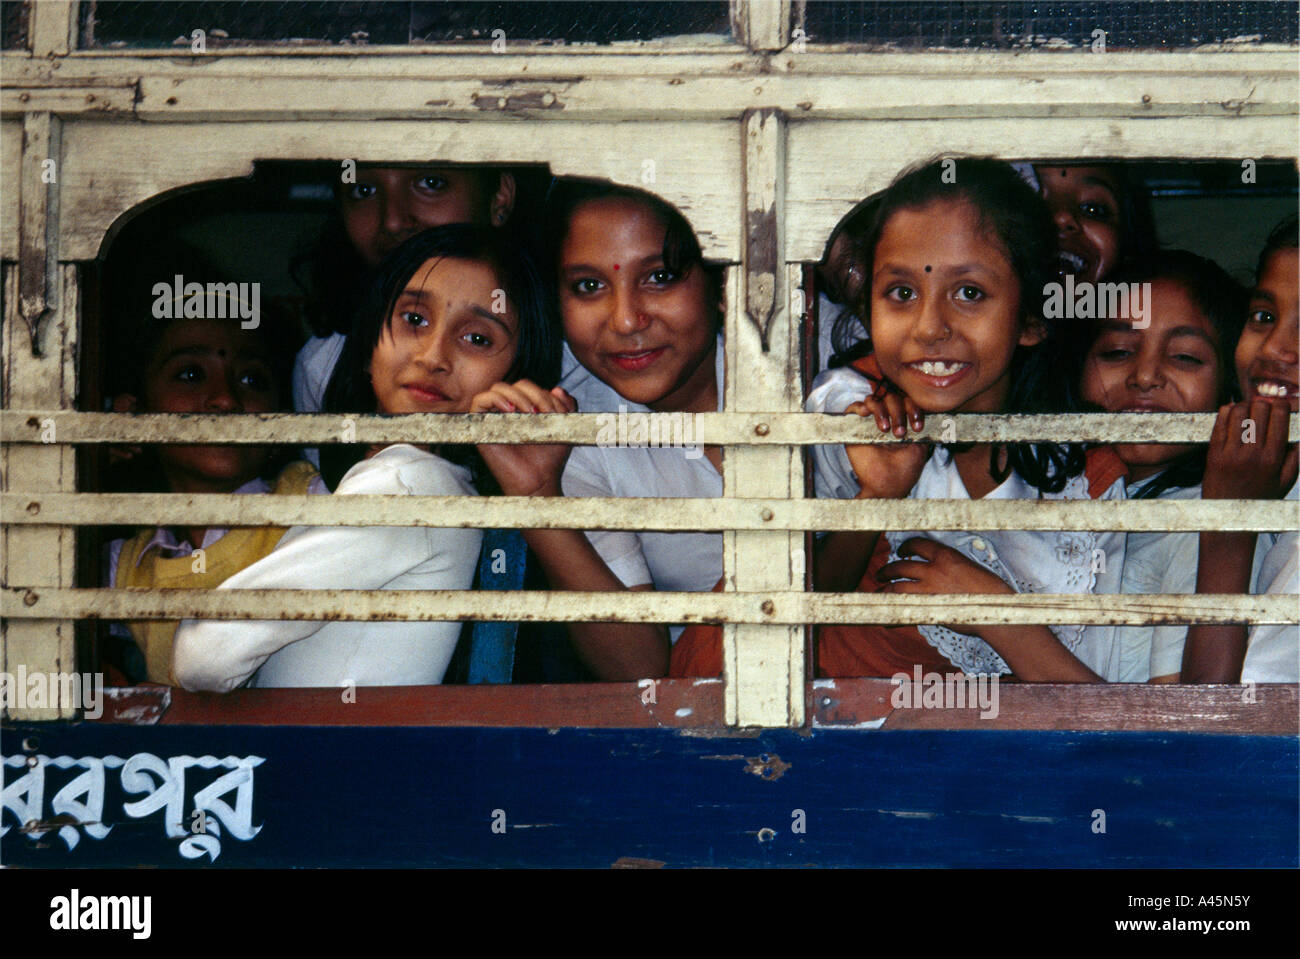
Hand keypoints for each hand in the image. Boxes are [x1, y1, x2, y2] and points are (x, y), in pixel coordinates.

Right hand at [471, 381, 576, 496]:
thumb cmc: (549, 457)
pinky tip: (511, 410)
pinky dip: (495, 398)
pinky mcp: (481, 427)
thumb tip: (557, 389)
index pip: (529, 386)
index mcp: (524, 406)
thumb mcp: (564, 426)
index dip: (544, 393)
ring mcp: (494, 417)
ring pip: (497, 388)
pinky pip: (479, 400)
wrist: (540, 480)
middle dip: (535, 394)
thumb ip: (566, 405)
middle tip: (544, 413)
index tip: (556, 412)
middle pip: (515, 385)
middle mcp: (507, 409)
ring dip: (517, 395)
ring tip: (530, 412)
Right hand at [842, 389, 928, 498]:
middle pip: (892, 398)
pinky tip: (866, 413)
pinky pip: (853, 407)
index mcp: (904, 420)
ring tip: (885, 428)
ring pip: (874, 399)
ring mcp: (870, 421)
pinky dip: (859, 406)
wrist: (888, 485)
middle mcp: (887, 417)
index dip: (914, 409)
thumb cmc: (905, 470)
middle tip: (900, 433)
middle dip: (898, 411)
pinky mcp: (854, 427)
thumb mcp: (921, 445)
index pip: (908, 401)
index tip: (917, 428)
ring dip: (881, 410)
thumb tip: (925, 408)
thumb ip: (921, 425)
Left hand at [877, 537, 1012, 638]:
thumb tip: (943, 570)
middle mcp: (934, 570)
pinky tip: (883, 617)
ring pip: (897, 587)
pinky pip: (902, 610)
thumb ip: (952, 567)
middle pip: (901, 566)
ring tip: (877, 592)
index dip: (906, 547)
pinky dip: (890, 614)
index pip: (918, 544)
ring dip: (883, 590)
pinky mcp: (929, 608)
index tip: (901, 551)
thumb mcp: (971, 568)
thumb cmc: (992, 590)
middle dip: (887, 569)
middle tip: (880, 574)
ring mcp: (929, 590)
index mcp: (946, 556)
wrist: (998, 610)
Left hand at [1202, 398, 1297, 499]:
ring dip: (1244, 406)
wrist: (1229, 516)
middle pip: (1259, 410)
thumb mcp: (1285, 481)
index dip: (1281, 406)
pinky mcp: (1212, 454)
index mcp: (1273, 458)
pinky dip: (1226, 412)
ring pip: (1238, 412)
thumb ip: (1294, 456)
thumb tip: (1297, 433)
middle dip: (1263, 404)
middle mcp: (1252, 454)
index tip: (1279, 406)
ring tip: (1247, 410)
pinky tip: (1231, 413)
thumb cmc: (1258, 499)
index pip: (1279, 417)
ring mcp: (1230, 453)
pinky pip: (1219, 424)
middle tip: (1262, 407)